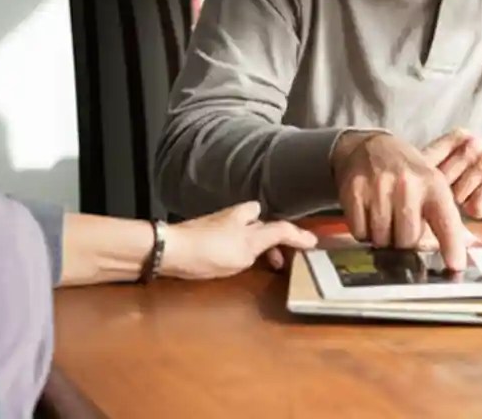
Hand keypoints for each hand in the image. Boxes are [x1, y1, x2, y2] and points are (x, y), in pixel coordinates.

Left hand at [161, 201, 315, 280]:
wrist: (170, 251)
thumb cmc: (211, 248)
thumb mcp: (250, 244)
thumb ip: (278, 236)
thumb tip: (306, 235)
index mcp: (247, 216)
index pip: (279, 224)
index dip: (295, 235)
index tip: (310, 246)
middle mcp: (234, 218)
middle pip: (260, 225)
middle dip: (272, 238)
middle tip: (282, 261)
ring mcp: (218, 227)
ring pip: (245, 234)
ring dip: (256, 246)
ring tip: (263, 265)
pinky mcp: (204, 239)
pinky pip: (232, 243)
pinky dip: (241, 252)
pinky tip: (236, 264)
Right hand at [330, 130, 472, 269]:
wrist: (370, 147)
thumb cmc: (406, 173)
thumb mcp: (431, 185)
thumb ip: (442, 218)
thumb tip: (455, 259)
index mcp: (433, 184)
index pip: (445, 221)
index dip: (452, 246)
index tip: (455, 266)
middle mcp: (407, 184)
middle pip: (407, 240)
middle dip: (404, 241)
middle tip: (401, 226)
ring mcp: (379, 187)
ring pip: (382, 239)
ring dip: (383, 237)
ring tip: (385, 217)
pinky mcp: (355, 191)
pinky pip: (360, 232)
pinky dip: (364, 231)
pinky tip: (369, 214)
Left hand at [422, 129, 481, 217]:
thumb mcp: (462, 158)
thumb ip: (436, 165)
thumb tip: (402, 185)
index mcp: (458, 137)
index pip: (424, 161)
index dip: (419, 182)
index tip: (417, 192)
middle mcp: (472, 145)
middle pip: (437, 184)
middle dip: (442, 197)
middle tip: (458, 196)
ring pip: (454, 198)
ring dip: (462, 205)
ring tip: (477, 195)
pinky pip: (473, 208)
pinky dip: (478, 211)